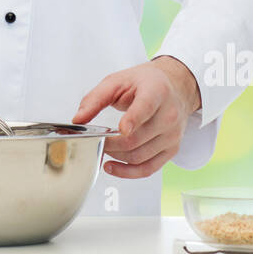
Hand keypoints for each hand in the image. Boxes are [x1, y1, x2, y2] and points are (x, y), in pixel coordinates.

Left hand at [72, 55, 201, 178]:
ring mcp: (172, 135)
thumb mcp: (117, 81)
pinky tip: (112, 166)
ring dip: (116, 157)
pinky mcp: (171, 149)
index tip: (121, 129)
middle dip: (110, 143)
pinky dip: (128, 172)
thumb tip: (78, 119)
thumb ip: (95, 98)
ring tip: (103, 148)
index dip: (133, 120)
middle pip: (136, 139)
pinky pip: (149, 169)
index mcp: (156, 92)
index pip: (146, 107)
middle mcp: (169, 115)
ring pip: (139, 156)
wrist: (173, 87)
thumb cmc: (145, 83)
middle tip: (96, 140)